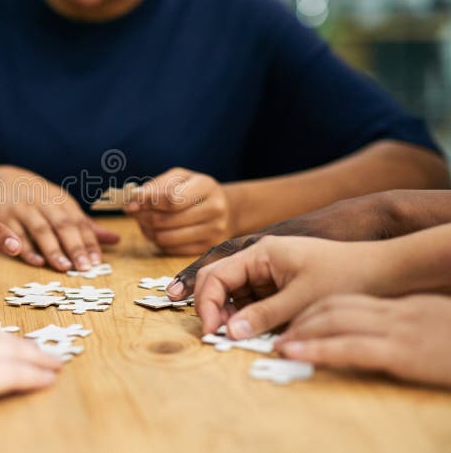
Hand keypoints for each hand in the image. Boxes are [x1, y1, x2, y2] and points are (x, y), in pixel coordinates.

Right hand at [0, 166, 119, 271]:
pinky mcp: (5, 217)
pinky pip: (16, 234)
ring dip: (52, 249)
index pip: (79, 222)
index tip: (98, 261)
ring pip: (40, 230)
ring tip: (64, 267)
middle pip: (62, 225)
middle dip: (74, 246)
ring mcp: (24, 209)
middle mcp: (45, 203)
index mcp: (62, 201)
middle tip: (85, 267)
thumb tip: (115, 240)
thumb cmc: (40, 198)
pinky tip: (36, 261)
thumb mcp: (63, 206)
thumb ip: (86, 225)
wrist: (2, 181)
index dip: (89, 242)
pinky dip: (26, 248)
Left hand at [125, 168, 232, 255]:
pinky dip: (158, 241)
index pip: (172, 199)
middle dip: (143, 217)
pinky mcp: (207, 248)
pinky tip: (157, 231)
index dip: (148, 202)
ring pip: (166, 237)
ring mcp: (213, 231)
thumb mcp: (178, 178)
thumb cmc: (194, 190)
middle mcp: (214, 209)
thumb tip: (132, 200)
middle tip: (134, 213)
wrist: (224, 209)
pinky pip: (171, 249)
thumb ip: (156, 186)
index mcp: (206, 186)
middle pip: (166, 220)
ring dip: (148, 230)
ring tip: (145, 222)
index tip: (131, 203)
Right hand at [182, 235, 386, 338]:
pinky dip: (248, 318)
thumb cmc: (346, 276)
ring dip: (230, 315)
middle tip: (217, 336)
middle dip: (213, 308)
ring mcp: (268, 272)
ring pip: (234, 294)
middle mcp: (259, 259)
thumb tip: (230, 332)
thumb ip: (264, 315)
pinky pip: (252, 301)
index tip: (212, 331)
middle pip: (218, 282)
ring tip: (238, 338)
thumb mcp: (303, 300)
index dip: (207, 303)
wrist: (383, 271)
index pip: (216, 275)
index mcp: (260, 253)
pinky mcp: (278, 286)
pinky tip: (255, 333)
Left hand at [277, 294, 450, 388]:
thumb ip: (411, 331)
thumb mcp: (438, 332)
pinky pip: (352, 348)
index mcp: (407, 307)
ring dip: (301, 332)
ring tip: (277, 344)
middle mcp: (400, 312)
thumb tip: (385, 340)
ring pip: (336, 321)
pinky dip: (318, 349)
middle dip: (302, 318)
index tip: (296, 323)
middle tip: (277, 333)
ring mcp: (402, 330)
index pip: (350, 300)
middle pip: (335, 305)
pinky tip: (295, 353)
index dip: (317, 310)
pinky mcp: (406, 352)